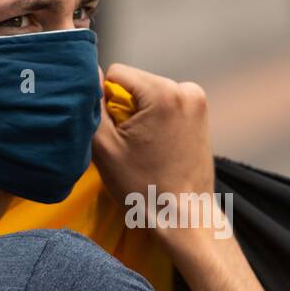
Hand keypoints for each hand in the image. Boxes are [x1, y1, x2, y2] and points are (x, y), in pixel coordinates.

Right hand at [92, 63, 215, 231]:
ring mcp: (197, 102)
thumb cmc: (145, 189)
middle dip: (126, 108)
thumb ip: (92, 106)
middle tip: (130, 144)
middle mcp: (187, 90)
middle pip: (135, 83)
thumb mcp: (105, 147)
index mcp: (164, 93)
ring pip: (149, 94)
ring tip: (145, 148)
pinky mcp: (201, 114)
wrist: (183, 216)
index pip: (116, 73)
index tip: (116, 132)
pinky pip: (166, 105)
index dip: (105, 101)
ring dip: (141, 115)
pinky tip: (157, 147)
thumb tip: (88, 76)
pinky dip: (156, 120)